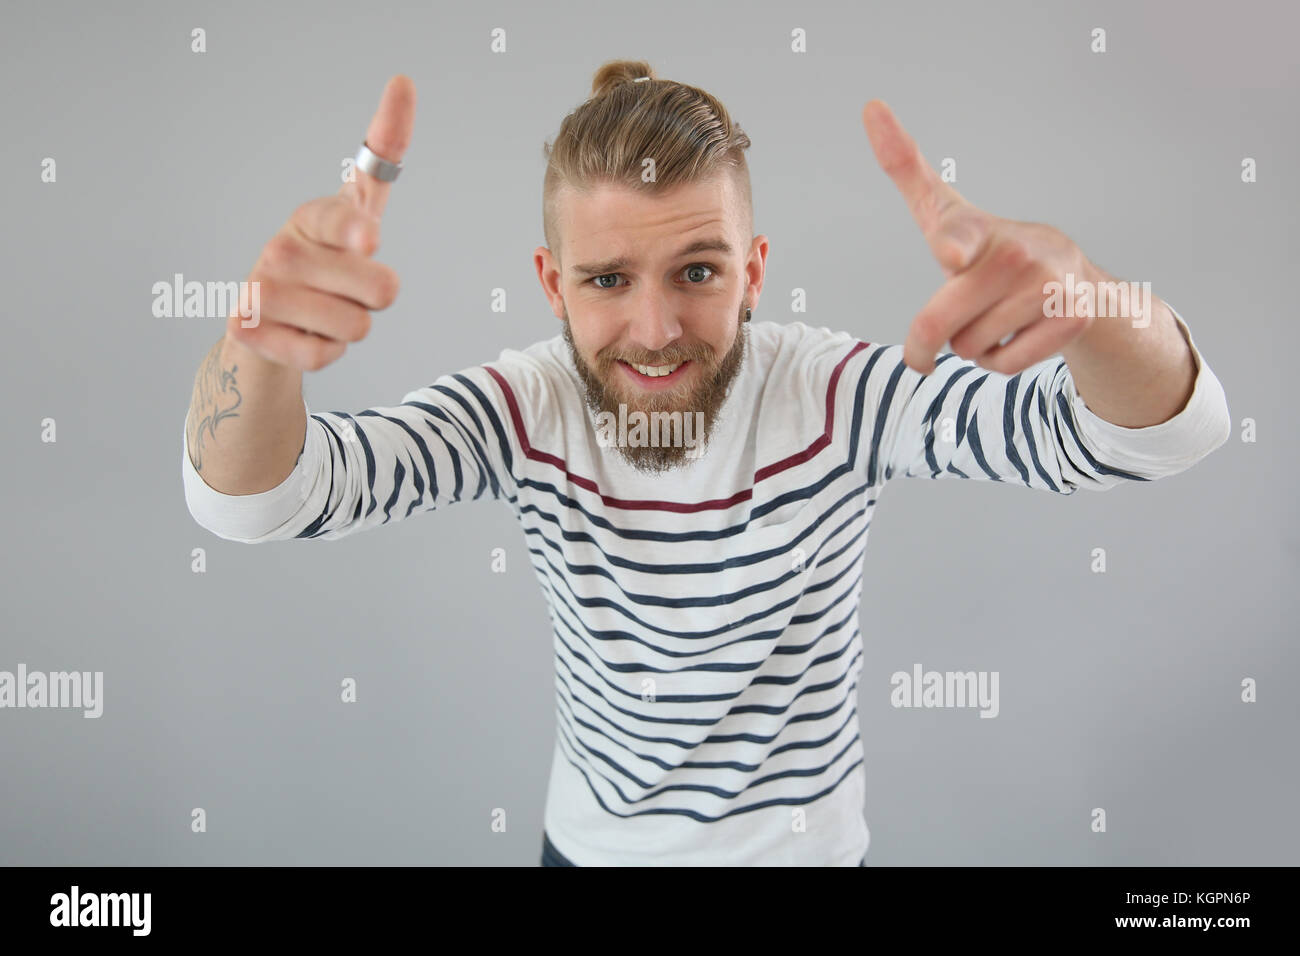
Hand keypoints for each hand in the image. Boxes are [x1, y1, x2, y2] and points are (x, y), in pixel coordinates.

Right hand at [226, 75, 416, 370]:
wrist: (264, 321)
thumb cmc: (325, 260)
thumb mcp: (357, 209)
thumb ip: (382, 151)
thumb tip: (402, 80)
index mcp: (312, 218)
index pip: (339, 218)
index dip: (355, 231)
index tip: (369, 236)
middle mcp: (281, 247)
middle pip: (379, 289)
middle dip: (378, 298)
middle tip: (352, 290)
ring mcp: (261, 289)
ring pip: (356, 328)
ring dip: (351, 329)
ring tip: (323, 312)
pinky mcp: (248, 330)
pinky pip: (323, 355)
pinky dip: (324, 352)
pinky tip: (303, 335)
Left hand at [862, 100, 1095, 375]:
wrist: (1075, 281)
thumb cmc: (991, 249)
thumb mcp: (947, 213)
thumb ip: (907, 171)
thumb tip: (870, 105)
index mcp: (974, 230)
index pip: (957, 234)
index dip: (953, 246)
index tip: (951, 252)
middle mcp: (1014, 253)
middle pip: (937, 325)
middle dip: (927, 342)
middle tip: (938, 334)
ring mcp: (1047, 286)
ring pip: (969, 350)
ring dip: (972, 346)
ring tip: (998, 315)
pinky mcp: (1070, 318)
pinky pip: (1001, 366)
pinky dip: (1000, 362)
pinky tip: (1020, 333)